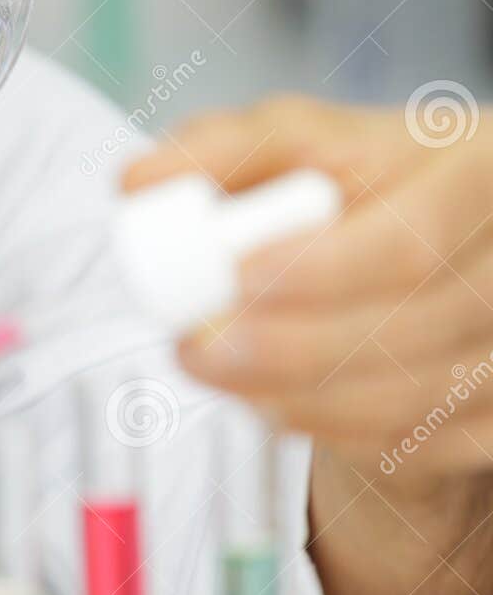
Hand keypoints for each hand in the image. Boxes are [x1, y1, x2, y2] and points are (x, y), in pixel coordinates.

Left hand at [124, 93, 492, 486]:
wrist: (425, 267)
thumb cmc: (361, 191)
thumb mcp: (303, 149)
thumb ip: (224, 151)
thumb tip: (137, 181)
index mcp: (484, 168)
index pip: (417, 232)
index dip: (325, 267)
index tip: (234, 277)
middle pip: (415, 323)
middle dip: (289, 346)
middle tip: (195, 347)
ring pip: (412, 398)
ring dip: (295, 395)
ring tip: (215, 367)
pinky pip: (411, 445)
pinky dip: (327, 428)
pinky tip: (269, 401)